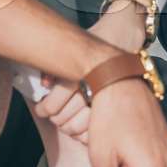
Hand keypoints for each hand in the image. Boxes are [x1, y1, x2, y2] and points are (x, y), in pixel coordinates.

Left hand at [30, 0, 150, 141]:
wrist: (125, 32)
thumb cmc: (96, 37)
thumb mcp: (73, 45)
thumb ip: (54, 64)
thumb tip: (43, 85)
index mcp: (80, 71)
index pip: (54, 103)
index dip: (44, 109)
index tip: (41, 110)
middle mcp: (95, 84)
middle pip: (67, 116)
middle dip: (57, 120)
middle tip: (52, 117)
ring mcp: (110, 95)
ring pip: (83, 125)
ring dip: (71, 129)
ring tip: (66, 124)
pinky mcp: (120, 102)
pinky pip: (102, 126)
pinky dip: (89, 133)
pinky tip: (83, 129)